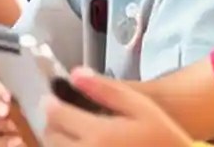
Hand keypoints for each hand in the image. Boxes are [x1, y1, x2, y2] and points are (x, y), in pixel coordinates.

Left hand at [43, 68, 192, 146]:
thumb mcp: (142, 108)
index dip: (50, 104)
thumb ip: (107, 90)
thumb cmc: (163, 139)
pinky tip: (81, 145)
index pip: (57, 115)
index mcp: (99, 134)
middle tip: (60, 117)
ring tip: (70, 134)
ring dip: (57, 142)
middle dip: (52, 124)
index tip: (51, 100)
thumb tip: (74, 73)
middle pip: (51, 137)